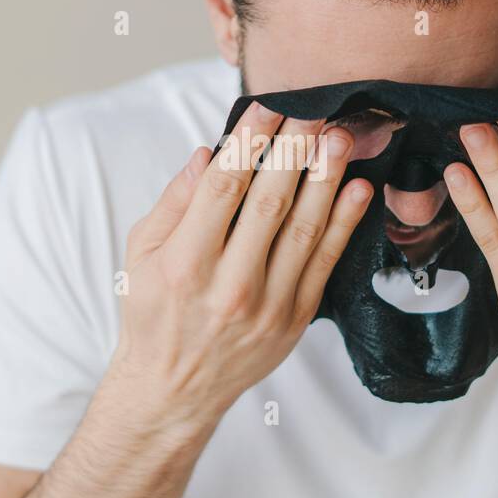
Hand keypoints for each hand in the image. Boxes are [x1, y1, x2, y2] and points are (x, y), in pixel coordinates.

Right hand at [107, 103, 372, 425]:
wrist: (174, 390)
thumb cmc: (152, 313)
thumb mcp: (139, 254)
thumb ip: (174, 202)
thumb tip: (206, 153)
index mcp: (183, 264)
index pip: (222, 188)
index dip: (248, 142)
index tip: (267, 107)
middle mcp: (228, 286)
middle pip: (269, 203)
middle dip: (294, 150)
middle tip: (314, 109)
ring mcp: (267, 306)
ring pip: (304, 230)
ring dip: (326, 179)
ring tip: (341, 137)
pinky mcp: (295, 319)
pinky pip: (325, 263)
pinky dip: (345, 224)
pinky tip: (358, 189)